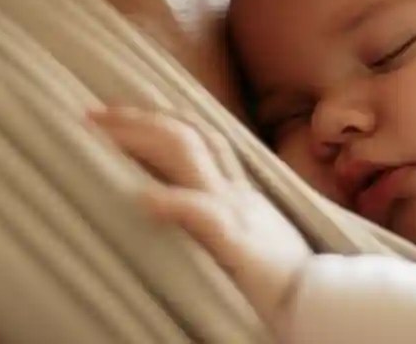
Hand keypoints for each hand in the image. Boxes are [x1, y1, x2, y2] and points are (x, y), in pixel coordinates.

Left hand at [88, 107, 311, 333]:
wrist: (321, 303)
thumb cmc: (280, 281)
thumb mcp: (247, 236)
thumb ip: (215, 217)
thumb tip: (167, 204)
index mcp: (238, 191)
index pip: (197, 138)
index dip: (157, 119)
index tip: (115, 113)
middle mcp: (236, 191)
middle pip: (186, 134)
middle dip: (138, 118)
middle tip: (93, 111)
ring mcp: (237, 210)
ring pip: (190, 154)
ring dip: (143, 139)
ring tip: (104, 133)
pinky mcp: (237, 240)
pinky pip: (202, 213)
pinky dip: (172, 201)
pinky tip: (143, 198)